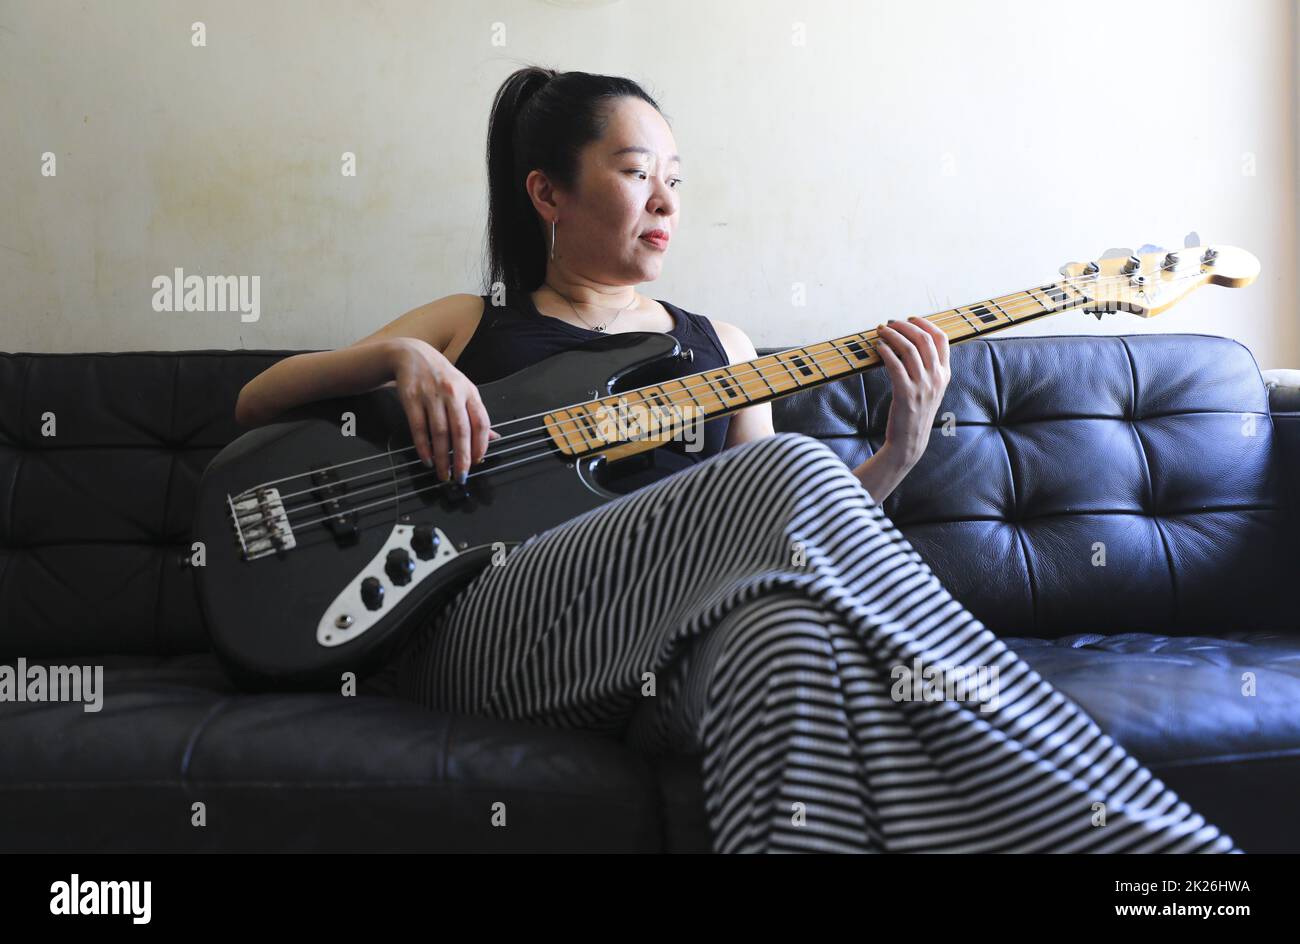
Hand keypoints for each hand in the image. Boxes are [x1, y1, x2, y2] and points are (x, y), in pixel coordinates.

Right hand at [388, 337, 499, 481]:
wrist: (412, 355)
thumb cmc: (442, 377)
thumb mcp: (464, 391)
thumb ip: (477, 415)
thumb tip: (493, 439)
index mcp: (470, 392)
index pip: (481, 422)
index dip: (480, 445)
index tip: (477, 462)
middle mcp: (452, 393)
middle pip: (460, 431)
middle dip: (462, 458)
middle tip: (461, 476)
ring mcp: (431, 395)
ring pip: (439, 432)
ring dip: (442, 457)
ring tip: (443, 473)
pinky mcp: (411, 398)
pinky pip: (418, 428)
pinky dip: (423, 447)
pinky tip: (427, 460)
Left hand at [874, 316, 951, 465]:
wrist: (910, 441)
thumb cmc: (916, 412)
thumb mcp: (930, 389)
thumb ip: (928, 368)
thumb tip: (912, 343)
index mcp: (945, 374)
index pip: (942, 339)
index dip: (925, 324)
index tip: (910, 319)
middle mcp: (936, 378)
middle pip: (924, 340)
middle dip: (905, 326)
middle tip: (890, 323)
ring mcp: (922, 386)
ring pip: (909, 349)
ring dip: (892, 335)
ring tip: (880, 331)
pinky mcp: (906, 394)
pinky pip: (895, 364)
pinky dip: (885, 352)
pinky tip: (878, 347)